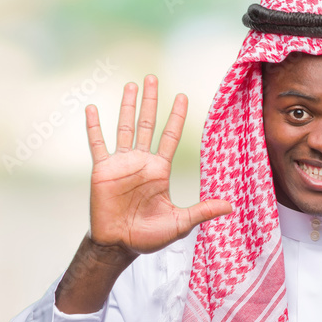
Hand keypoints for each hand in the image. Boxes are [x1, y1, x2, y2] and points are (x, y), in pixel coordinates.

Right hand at [86, 75, 231, 258]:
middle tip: (152, 77)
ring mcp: (121, 164)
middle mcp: (141, 162)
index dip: (175, 116)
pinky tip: (91, 108)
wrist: (119, 244)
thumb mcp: (180, 222)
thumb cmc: (149, 235)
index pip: (169, 136)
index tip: (181, 96)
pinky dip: (94, 127)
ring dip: (126, 106)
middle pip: (147, 124)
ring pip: (124, 127)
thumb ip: (202, 211)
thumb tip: (230, 207)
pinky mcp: (102, 170)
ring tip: (130, 85)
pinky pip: (98, 144)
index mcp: (159, 170)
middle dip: (151, 101)